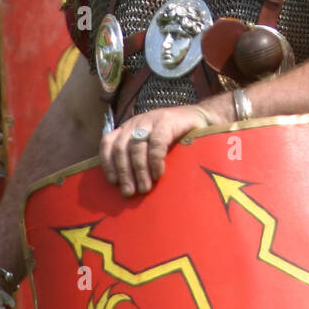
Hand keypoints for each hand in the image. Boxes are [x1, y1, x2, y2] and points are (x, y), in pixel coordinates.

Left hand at [100, 105, 215, 196]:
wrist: (201, 116)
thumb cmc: (175, 137)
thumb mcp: (151, 144)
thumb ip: (139, 157)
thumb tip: (127, 186)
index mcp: (128, 128)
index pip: (107, 143)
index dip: (108, 163)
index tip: (113, 182)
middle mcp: (135, 122)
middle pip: (120, 148)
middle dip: (124, 173)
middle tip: (129, 192)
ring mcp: (150, 120)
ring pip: (136, 147)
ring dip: (139, 171)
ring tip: (144, 188)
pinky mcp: (166, 121)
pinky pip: (156, 142)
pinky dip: (155, 160)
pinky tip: (158, 173)